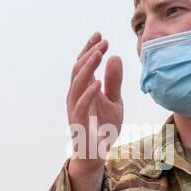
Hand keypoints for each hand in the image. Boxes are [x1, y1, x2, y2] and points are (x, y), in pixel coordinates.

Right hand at [65, 33, 122, 190]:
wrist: (96, 154)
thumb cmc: (104, 127)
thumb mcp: (114, 101)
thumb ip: (114, 81)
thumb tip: (115, 57)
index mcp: (83, 89)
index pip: (84, 65)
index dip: (90, 50)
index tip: (101, 36)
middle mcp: (75, 96)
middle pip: (78, 70)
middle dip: (90, 54)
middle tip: (103, 41)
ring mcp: (75, 108)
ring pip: (77, 83)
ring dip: (88, 68)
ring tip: (99, 54)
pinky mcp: (78, 122)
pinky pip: (80, 104)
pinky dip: (88, 93)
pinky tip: (98, 82)